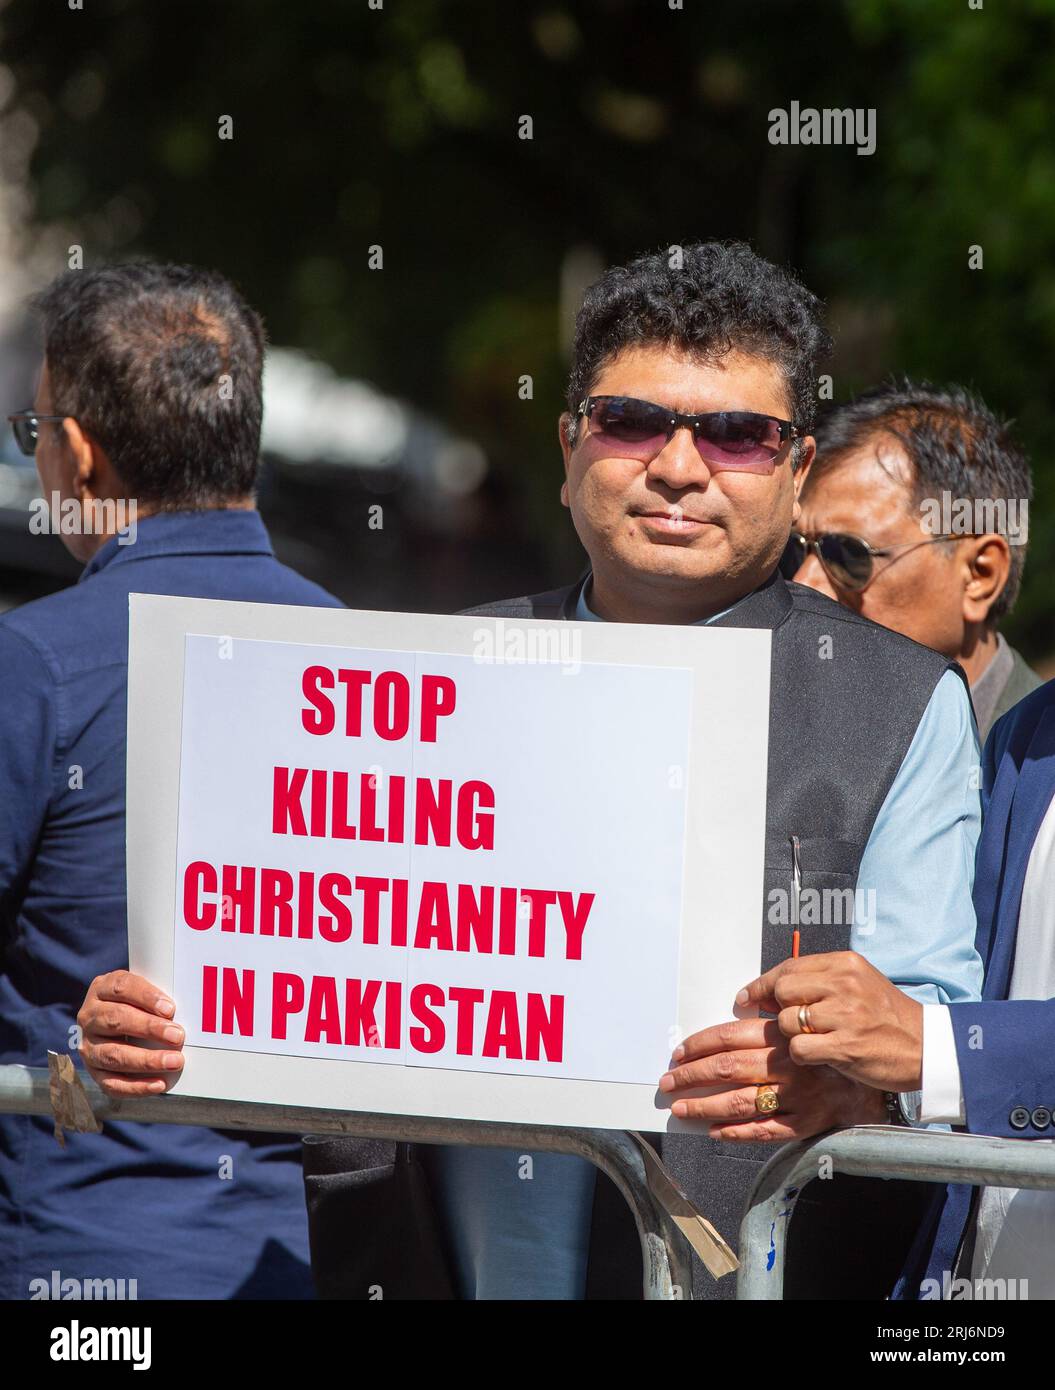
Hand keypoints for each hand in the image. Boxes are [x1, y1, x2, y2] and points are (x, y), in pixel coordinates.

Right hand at [77, 970, 184, 1095]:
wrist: (116, 1022)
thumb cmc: (138, 1003)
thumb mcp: (143, 990)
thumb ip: (159, 994)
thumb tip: (195, 1004)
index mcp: (102, 988)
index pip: (122, 988)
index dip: (146, 997)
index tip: (170, 1009)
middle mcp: (90, 1017)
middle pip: (116, 1020)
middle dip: (149, 1029)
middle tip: (178, 1036)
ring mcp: (89, 1045)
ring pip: (113, 1054)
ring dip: (146, 1060)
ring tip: (175, 1061)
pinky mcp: (94, 1071)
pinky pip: (111, 1083)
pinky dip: (136, 1086)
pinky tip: (159, 1084)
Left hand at [659, 1017, 887, 1141]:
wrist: (877, 1078)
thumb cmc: (833, 1047)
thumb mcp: (805, 1021)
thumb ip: (773, 1017)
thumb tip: (737, 1007)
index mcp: (782, 1036)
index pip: (730, 1037)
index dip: (698, 1045)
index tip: (677, 1053)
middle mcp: (786, 1065)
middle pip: (728, 1068)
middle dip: (691, 1075)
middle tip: (667, 1082)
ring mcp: (796, 1096)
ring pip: (741, 1101)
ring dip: (705, 1105)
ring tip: (681, 1108)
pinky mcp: (806, 1122)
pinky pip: (765, 1130)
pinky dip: (737, 1132)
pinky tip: (715, 1131)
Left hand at [737, 951, 923, 1091]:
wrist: (927, 1048)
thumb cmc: (889, 1018)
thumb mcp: (859, 983)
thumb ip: (820, 980)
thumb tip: (771, 986)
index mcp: (846, 964)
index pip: (789, 967)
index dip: (763, 984)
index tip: (748, 996)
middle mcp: (844, 984)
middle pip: (782, 991)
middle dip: (778, 1010)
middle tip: (790, 1023)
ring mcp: (845, 1015)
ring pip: (787, 1021)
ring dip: (794, 1036)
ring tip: (818, 1040)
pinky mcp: (845, 1045)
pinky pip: (799, 1049)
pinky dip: (803, 1056)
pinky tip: (821, 1056)